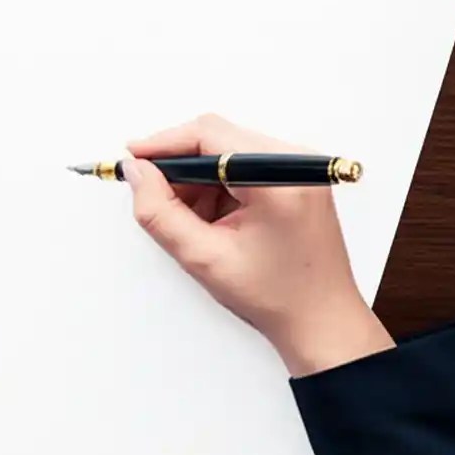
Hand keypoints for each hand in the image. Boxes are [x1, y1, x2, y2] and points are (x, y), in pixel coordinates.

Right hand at [122, 114, 393, 377]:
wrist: (321, 320)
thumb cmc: (276, 296)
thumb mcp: (204, 257)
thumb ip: (160, 212)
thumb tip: (137, 172)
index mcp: (280, 179)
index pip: (209, 135)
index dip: (164, 143)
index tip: (133, 158)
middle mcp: (295, 163)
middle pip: (217, 139)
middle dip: (179, 167)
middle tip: (154, 198)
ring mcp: (297, 169)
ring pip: (225, 153)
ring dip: (197, 180)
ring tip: (192, 223)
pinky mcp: (294, 178)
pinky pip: (241, 167)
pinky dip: (216, 188)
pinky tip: (213, 222)